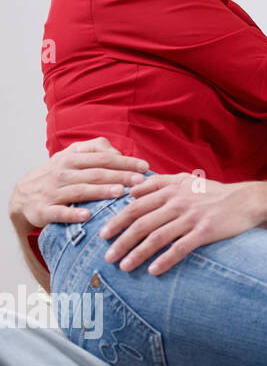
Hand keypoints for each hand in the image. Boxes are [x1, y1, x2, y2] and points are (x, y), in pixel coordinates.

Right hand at [8, 138, 148, 230]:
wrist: (22, 195)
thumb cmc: (57, 174)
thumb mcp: (72, 155)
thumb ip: (95, 149)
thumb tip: (119, 152)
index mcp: (71, 158)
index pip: (103, 158)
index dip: (125, 162)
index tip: (145, 167)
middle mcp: (62, 173)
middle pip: (96, 173)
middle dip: (120, 176)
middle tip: (140, 181)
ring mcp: (52, 191)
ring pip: (80, 190)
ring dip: (101, 192)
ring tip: (120, 193)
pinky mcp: (43, 210)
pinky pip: (59, 212)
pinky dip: (72, 214)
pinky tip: (88, 216)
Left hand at [98, 173, 263, 274]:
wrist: (248, 200)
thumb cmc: (214, 192)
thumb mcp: (186, 180)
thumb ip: (158, 183)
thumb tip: (131, 191)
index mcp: (171, 190)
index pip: (136, 206)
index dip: (117, 221)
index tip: (103, 235)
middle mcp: (179, 203)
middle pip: (142, 223)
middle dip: (122, 241)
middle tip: (107, 257)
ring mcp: (192, 217)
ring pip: (158, 237)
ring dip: (138, 253)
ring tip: (124, 267)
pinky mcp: (206, 231)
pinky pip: (181, 248)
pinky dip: (166, 260)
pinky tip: (154, 271)